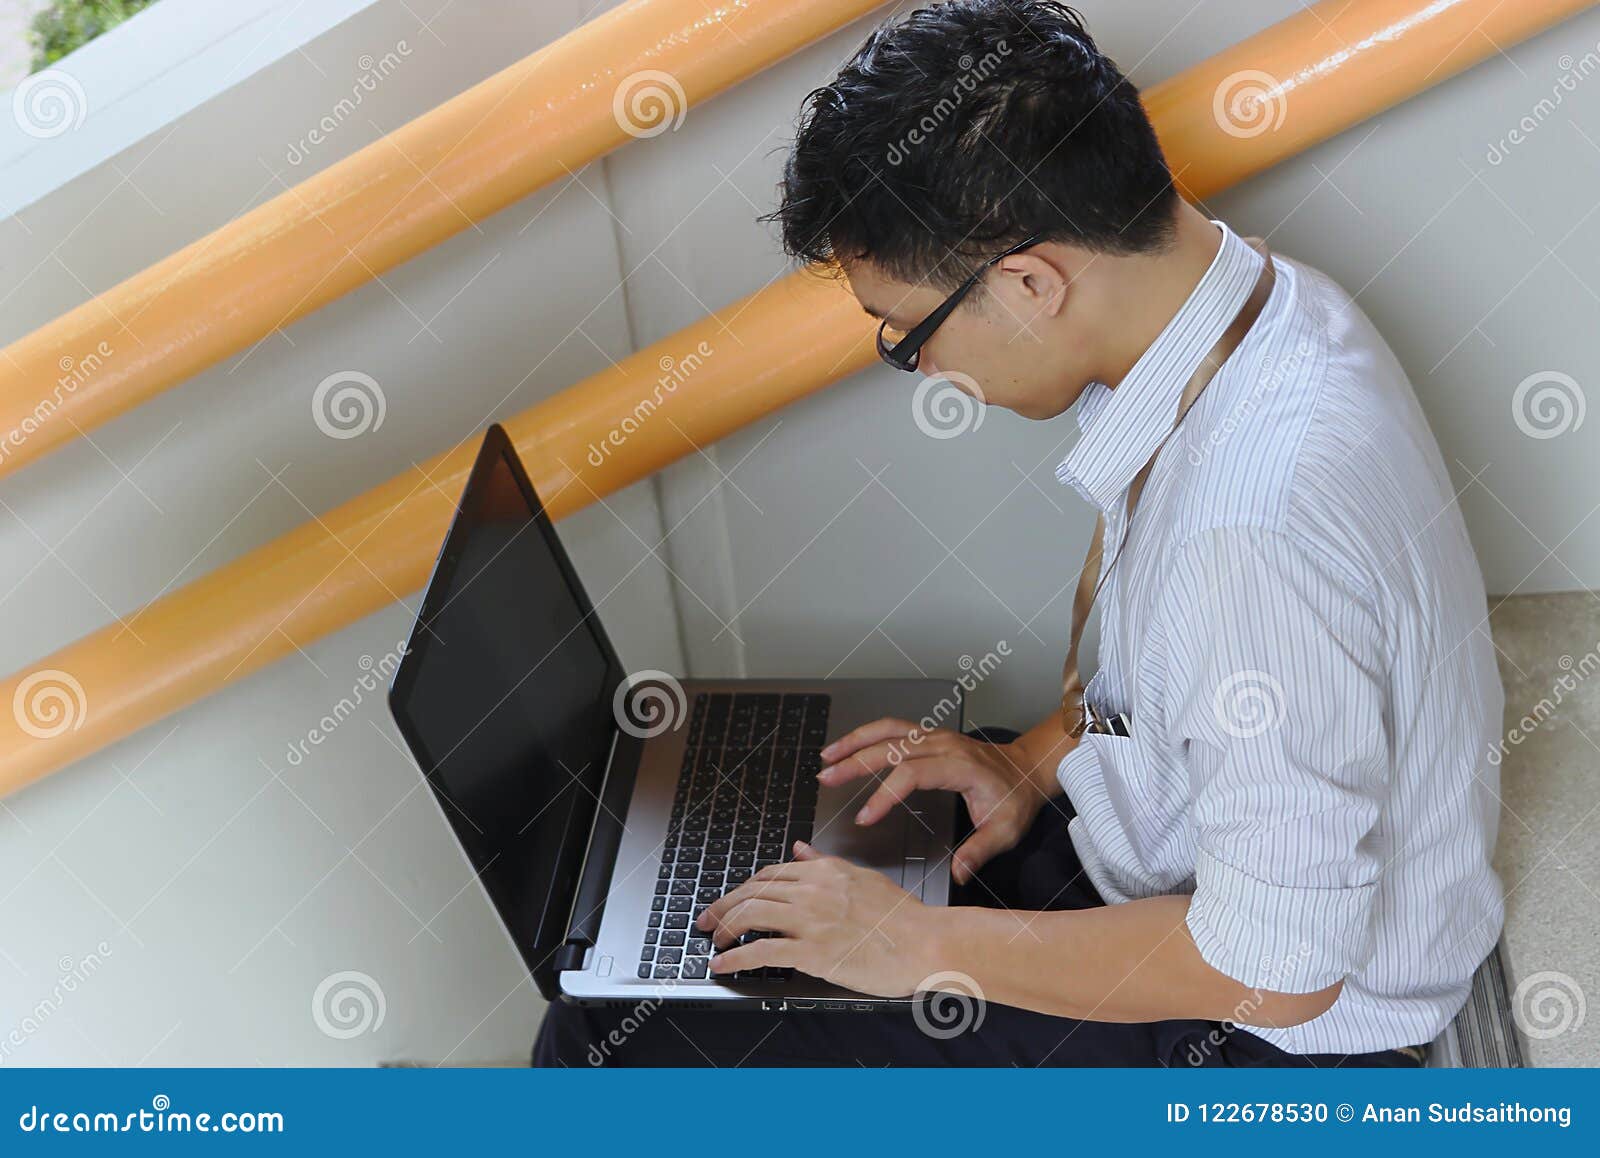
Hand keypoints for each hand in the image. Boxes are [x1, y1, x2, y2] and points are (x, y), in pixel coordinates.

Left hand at [696, 842, 937, 996]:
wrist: (926, 943)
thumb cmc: (904, 918)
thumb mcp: (863, 877)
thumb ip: (827, 863)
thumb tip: (800, 849)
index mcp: (825, 871)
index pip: (770, 875)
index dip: (744, 888)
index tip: (733, 899)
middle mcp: (812, 890)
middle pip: (752, 892)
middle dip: (723, 906)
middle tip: (708, 919)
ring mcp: (810, 920)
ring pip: (749, 915)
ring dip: (724, 928)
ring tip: (714, 940)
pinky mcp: (811, 951)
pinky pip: (761, 951)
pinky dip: (735, 958)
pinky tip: (723, 964)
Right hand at [818, 718, 1056, 884]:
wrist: (1026, 769)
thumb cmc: (1014, 798)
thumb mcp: (1005, 830)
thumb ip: (980, 851)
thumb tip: (958, 874)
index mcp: (960, 766)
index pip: (912, 774)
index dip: (885, 794)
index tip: (865, 818)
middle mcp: (943, 745)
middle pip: (892, 748)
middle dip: (856, 763)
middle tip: (827, 779)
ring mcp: (935, 736)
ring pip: (888, 731)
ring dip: (855, 742)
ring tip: (827, 757)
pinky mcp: (929, 736)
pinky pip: (893, 728)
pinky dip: (867, 734)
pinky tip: (848, 746)